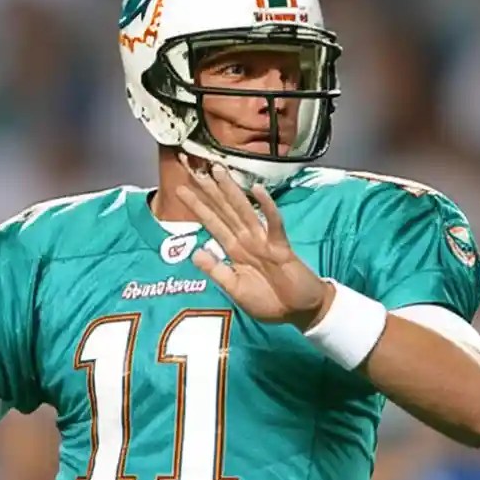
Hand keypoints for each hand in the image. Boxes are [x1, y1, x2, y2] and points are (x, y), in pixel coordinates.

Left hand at [177, 164, 333, 329]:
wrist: (299, 311)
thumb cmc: (269, 300)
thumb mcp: (235, 289)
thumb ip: (216, 270)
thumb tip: (195, 251)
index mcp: (234, 249)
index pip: (213, 223)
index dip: (198, 206)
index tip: (181, 189)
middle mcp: (247, 240)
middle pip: (225, 211)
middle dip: (210, 191)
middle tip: (194, 168)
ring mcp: (264, 241)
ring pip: (244, 211)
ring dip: (231, 191)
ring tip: (218, 171)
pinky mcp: (281, 247)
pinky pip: (273, 224)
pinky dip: (267, 207)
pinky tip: (259, 190)